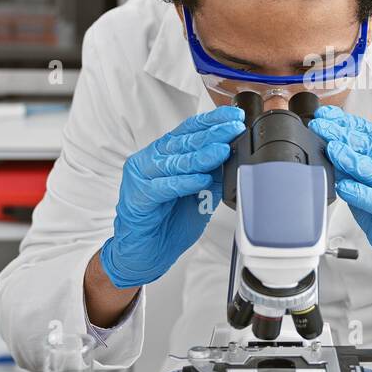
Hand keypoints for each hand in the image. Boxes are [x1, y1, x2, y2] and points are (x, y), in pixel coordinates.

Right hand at [99, 105, 244, 287]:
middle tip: (233, 129)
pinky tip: (201, 179)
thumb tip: (233, 157)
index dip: (212, 122)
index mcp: (164, 155)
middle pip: (183, 142)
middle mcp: (150, 161)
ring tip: (221, 150)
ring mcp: (141, 178)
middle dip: (212, 135)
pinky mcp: (137, 198)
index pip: (188, 131)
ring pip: (174, 162)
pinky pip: (163, 187)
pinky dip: (184, 182)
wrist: (147, 254)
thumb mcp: (200, 195)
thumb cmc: (169, 223)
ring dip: (200, 156)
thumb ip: (211, 175)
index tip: (234, 117)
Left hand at [308, 105, 371, 275]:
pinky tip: (346, 187)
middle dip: (343, 134)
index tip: (324, 115)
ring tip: (334, 150)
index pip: (369, 131)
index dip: (345, 121)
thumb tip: (327, 145)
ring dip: (353, 159)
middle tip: (321, 127)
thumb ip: (351, 164)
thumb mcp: (368, 180)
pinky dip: (361, 193)